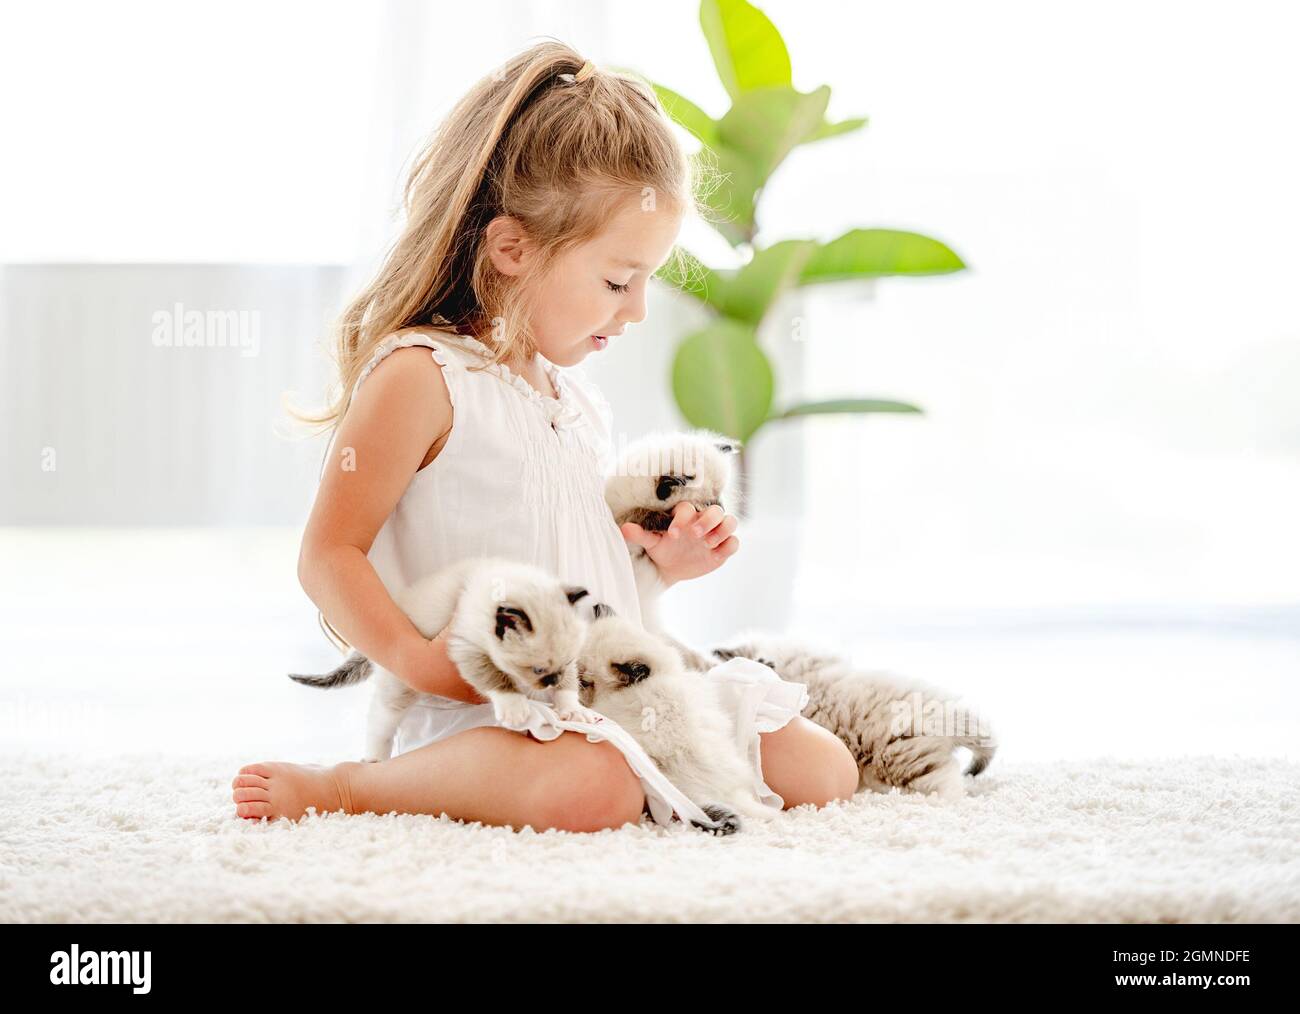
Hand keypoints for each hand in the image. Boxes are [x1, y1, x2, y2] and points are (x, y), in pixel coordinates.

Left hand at [620, 501, 738, 586]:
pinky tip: (716, 554)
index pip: (688, 508)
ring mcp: (715, 534)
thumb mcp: (651, 543)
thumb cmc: (662, 549)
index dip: (682, 518)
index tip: (672, 535)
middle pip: (716, 510)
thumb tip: (623, 529)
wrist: (672, 567)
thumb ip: (640, 535)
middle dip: (708, 520)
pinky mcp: (723, 549)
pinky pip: (734, 542)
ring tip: (708, 543)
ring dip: (722, 530)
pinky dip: (729, 546)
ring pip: (730, 521)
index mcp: (685, 515)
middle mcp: (703, 521)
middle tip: (695, 534)